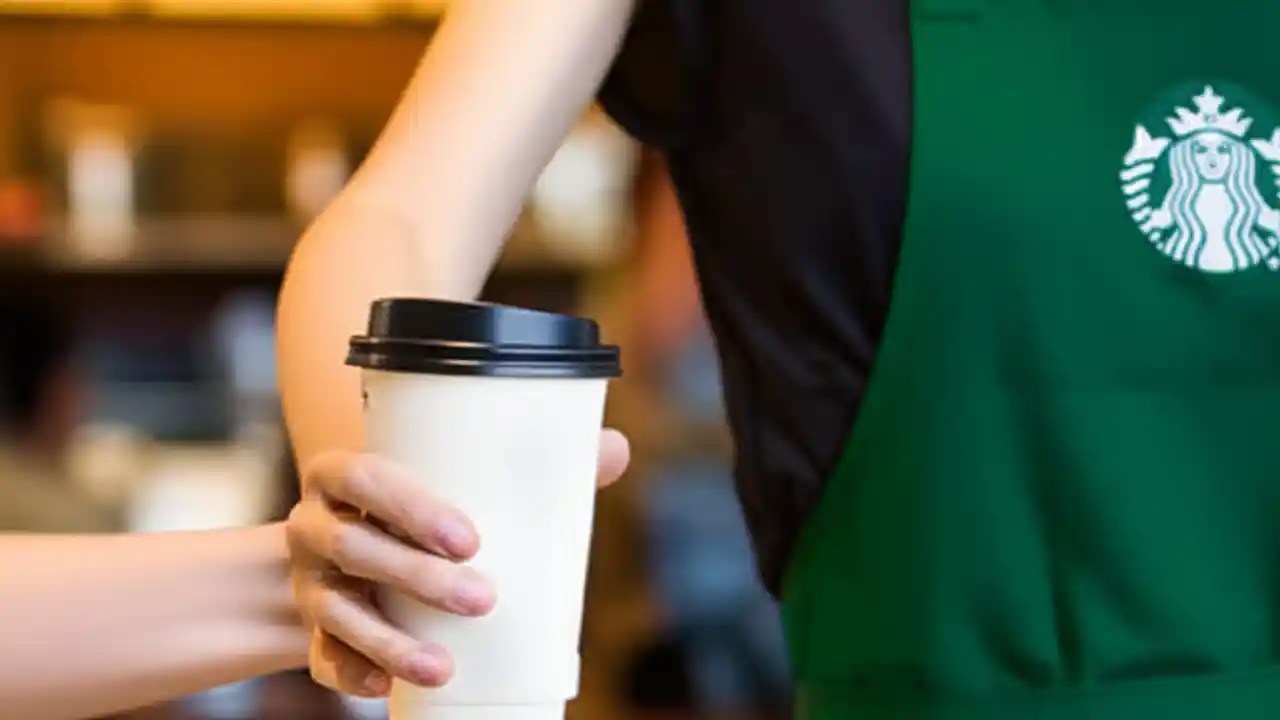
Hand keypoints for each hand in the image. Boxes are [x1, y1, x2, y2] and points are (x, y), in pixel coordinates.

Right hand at [286, 429, 629, 696]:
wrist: (345, 558)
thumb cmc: (417, 509)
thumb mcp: (455, 481)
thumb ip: (527, 467)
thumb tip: (613, 448)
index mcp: (345, 475)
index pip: (366, 477)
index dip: (411, 506)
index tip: (470, 539)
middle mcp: (316, 525)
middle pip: (355, 547)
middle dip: (418, 577)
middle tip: (484, 599)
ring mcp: (309, 582)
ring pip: (338, 610)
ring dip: (390, 641)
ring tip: (443, 667)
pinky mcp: (312, 631)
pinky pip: (323, 658)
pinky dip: (354, 673)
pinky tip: (388, 688)